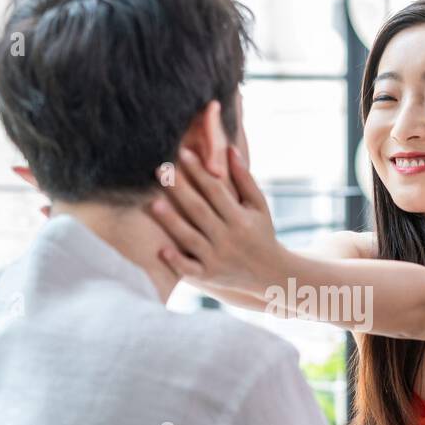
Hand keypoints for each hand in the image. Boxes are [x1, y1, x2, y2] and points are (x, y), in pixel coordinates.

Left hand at [149, 145, 281, 292]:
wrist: (270, 274)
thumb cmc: (261, 232)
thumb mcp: (259, 206)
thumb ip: (244, 179)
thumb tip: (229, 148)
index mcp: (240, 219)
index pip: (216, 190)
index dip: (199, 171)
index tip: (182, 152)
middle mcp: (228, 238)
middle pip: (199, 210)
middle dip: (179, 189)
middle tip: (160, 170)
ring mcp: (217, 258)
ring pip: (191, 238)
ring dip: (172, 221)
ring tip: (154, 203)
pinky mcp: (209, 276)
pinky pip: (190, 269)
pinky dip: (176, 262)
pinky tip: (162, 250)